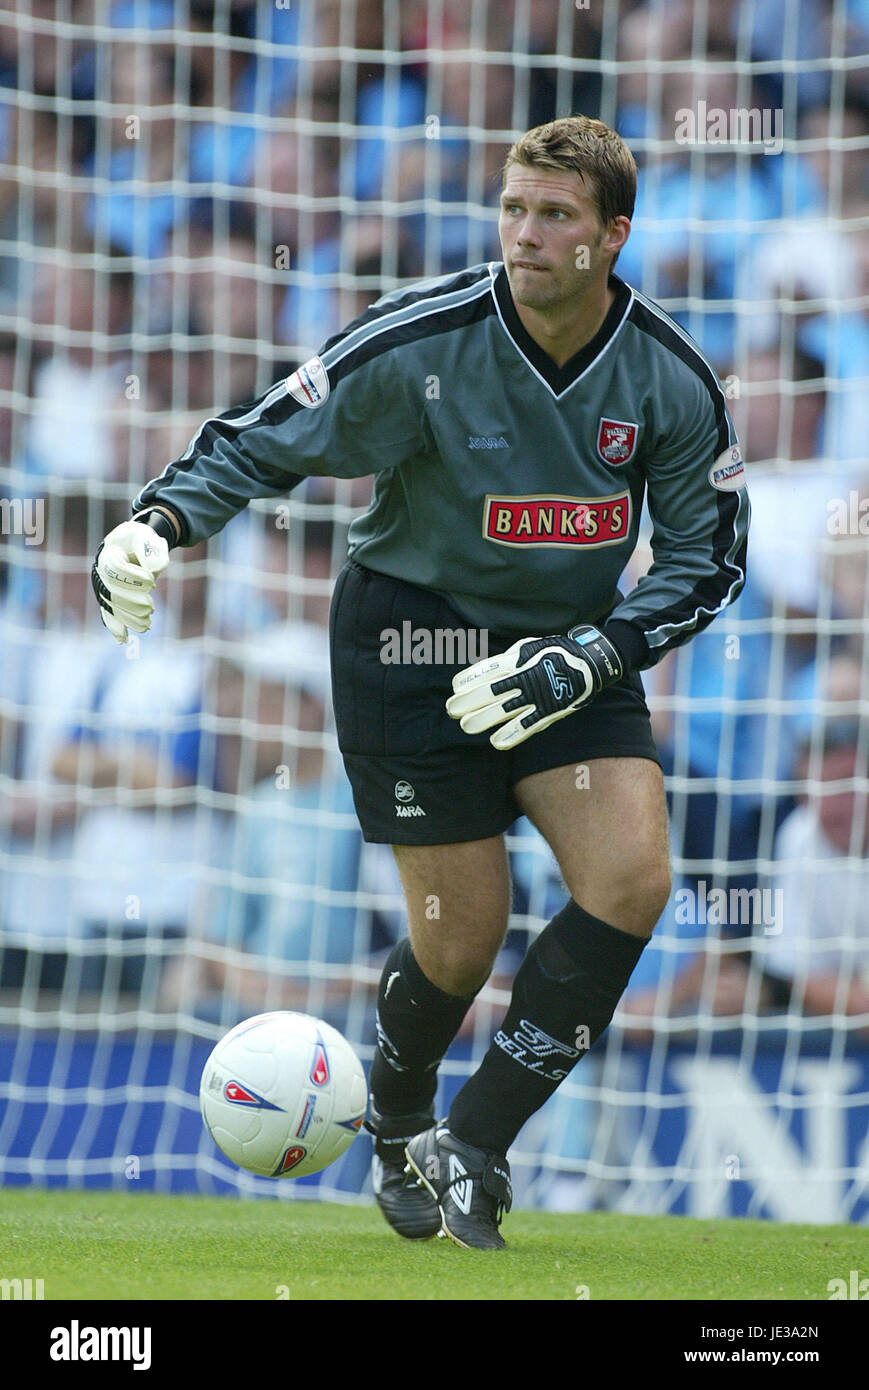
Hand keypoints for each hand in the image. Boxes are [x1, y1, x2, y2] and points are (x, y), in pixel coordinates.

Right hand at [91, 517, 169, 642]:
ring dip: (129, 618)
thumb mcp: (148, 538)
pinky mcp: (108, 598)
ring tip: (147, 624)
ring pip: (111, 606)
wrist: (132, 546)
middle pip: (111, 592)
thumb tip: (155, 570)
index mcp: (108, 553)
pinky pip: (108, 614)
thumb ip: (152, 551)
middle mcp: (100, 571)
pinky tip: (123, 639)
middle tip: (150, 607)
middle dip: (132, 603)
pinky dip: (116, 627)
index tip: (152, 581)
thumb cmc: (141, 540)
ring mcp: (103, 586)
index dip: (133, 578)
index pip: (115, 569)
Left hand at [445, 624, 622, 749]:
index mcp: (517, 661)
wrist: (588, 664)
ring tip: (466, 725)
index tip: (455, 687)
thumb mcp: (528, 647)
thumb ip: (507, 659)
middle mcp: (523, 679)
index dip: (468, 680)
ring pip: (503, 711)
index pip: (486, 672)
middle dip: (467, 702)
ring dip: (482, 719)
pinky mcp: (547, 712)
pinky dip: (510, 735)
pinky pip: (526, 726)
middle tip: (452, 709)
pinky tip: (496, 742)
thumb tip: (486, 672)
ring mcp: (535, 697)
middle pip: (489, 693)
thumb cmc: (553, 653)